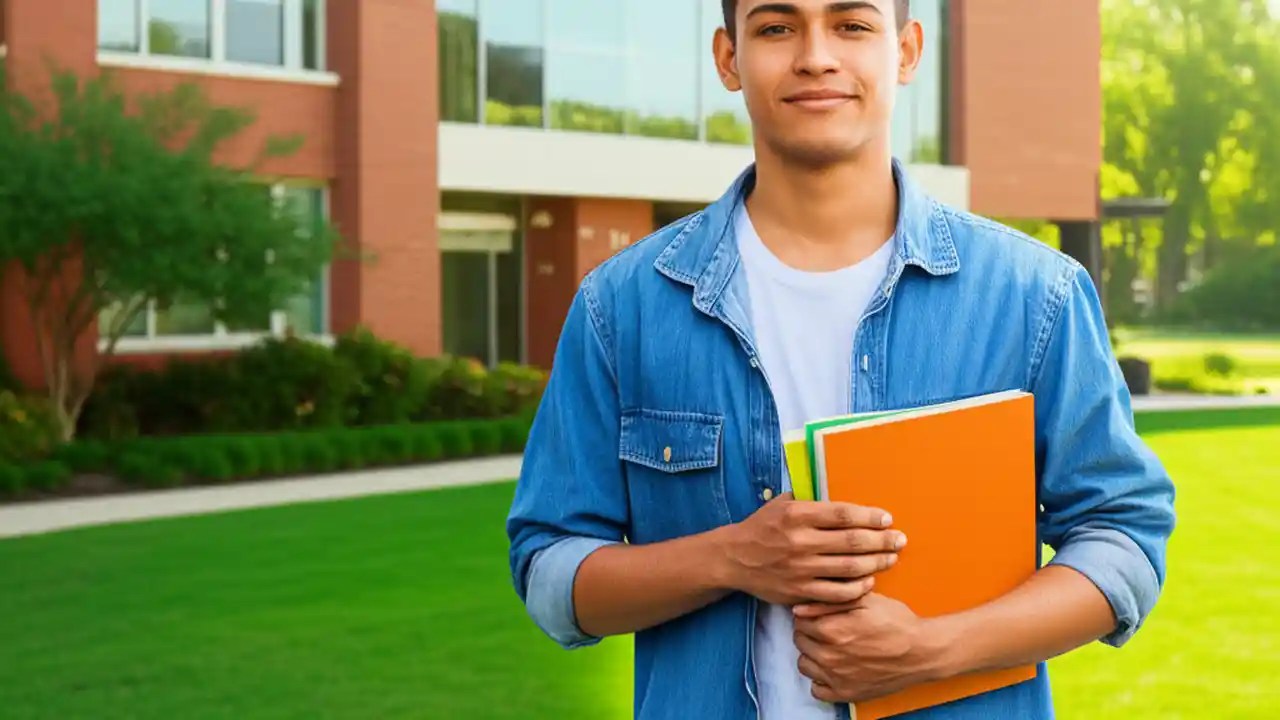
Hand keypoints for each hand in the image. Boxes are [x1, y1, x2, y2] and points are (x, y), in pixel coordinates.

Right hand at [719, 493, 906, 606]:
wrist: (733, 559)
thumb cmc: (761, 527)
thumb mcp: (781, 503)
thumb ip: (809, 499)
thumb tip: (839, 492)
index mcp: (797, 515)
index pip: (843, 514)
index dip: (870, 517)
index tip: (887, 519)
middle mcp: (800, 541)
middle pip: (853, 541)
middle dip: (882, 540)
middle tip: (899, 540)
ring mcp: (800, 569)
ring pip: (850, 568)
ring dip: (877, 563)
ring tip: (891, 558)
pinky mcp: (799, 591)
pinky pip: (837, 593)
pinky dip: (858, 588)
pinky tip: (869, 581)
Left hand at [793, 593, 943, 703]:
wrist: (922, 652)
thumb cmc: (896, 622)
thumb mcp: (865, 600)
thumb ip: (829, 603)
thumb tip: (798, 608)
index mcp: (832, 631)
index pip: (800, 621)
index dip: (810, 615)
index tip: (822, 616)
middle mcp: (830, 656)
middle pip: (800, 642)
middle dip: (810, 633)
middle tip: (828, 630)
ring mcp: (837, 678)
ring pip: (804, 665)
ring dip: (812, 655)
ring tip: (830, 648)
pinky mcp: (846, 694)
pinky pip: (816, 690)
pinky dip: (821, 680)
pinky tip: (833, 669)